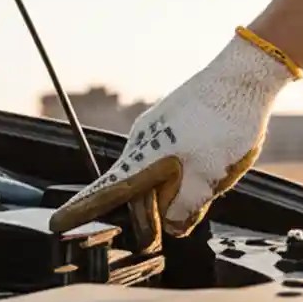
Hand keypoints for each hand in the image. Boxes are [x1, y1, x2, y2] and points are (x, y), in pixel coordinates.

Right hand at [48, 32, 295, 251]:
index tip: (58, 223)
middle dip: (150, 210)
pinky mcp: (174, 120)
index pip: (105, 192)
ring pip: (156, 171)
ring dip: (173, 189)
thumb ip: (186, 206)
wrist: (244, 73)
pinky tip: (211, 165)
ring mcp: (158, 128)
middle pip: (135, 188)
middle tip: (170, 228)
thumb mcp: (210, 177)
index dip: (82, 211)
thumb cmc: (226, 123)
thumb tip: (172, 227)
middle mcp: (143, 141)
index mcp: (144, 158)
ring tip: (207, 186)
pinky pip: (170, 154)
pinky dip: (183, 170)